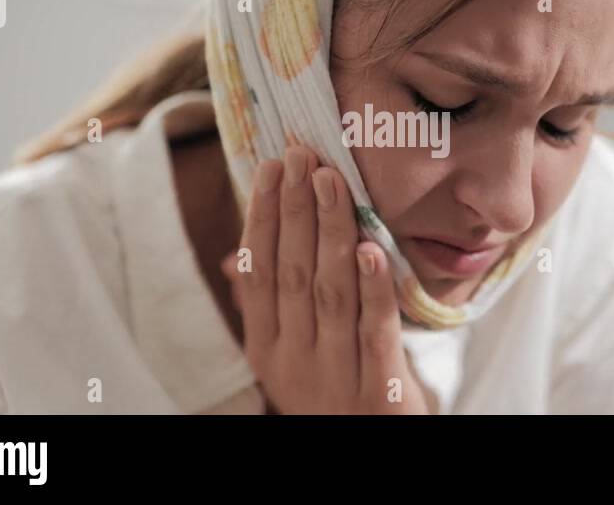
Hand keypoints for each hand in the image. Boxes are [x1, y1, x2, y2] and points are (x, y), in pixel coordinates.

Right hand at [221, 145, 431, 413]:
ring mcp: (334, 376)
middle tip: (302, 154)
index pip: (258, 272)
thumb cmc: (331, 393)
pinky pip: (375, 331)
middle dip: (295, 208)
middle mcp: (293, 360)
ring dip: (331, 230)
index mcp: (266, 347)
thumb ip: (266, 306)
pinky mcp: (380, 391)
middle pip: (291, 272)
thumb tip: (233, 256)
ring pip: (330, 291)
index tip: (271, 167)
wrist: (365, 458)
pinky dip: (372, 287)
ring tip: (332, 179)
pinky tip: (372, 245)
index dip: (263, 217)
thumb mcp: (290, 355)